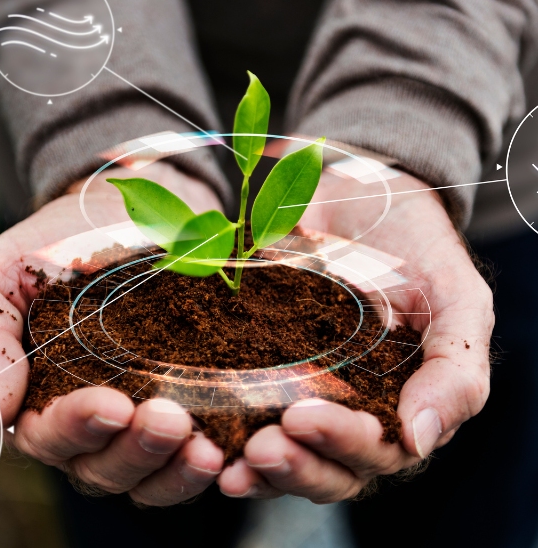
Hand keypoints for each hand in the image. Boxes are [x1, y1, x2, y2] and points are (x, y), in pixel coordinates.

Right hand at [0, 160, 224, 505]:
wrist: (123, 212)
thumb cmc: (54, 244)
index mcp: (38, 398)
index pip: (50, 436)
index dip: (78, 428)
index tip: (111, 405)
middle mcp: (92, 419)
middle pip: (105, 466)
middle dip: (135, 450)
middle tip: (169, 420)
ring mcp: (141, 412)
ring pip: (152, 470)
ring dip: (176, 468)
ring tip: (204, 447)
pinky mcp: (189, 397)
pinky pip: (197, 444)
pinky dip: (211, 454)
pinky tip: (230, 443)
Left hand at [217, 164, 492, 501]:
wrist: (365, 195)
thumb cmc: (419, 248)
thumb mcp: (457, 301)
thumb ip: (456, 370)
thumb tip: (418, 441)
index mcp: (400, 405)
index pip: (375, 450)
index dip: (341, 444)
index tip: (302, 418)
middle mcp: (351, 408)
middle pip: (326, 465)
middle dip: (295, 464)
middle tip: (261, 447)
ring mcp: (305, 386)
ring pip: (285, 450)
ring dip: (258, 465)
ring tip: (229, 463)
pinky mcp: (265, 360)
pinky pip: (245, 405)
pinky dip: (226, 428)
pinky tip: (203, 434)